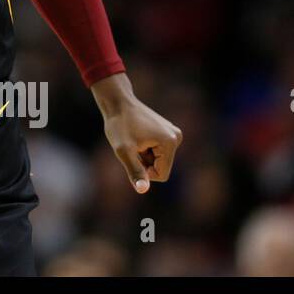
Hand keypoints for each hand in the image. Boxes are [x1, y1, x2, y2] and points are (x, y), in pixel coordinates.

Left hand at [92, 73, 182, 193]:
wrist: (117, 102)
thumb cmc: (118, 125)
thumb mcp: (123, 151)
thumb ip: (134, 171)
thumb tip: (142, 190)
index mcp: (170, 142)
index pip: (162, 175)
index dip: (144, 172)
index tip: (132, 157)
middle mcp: (176, 138)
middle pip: (161, 167)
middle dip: (144, 162)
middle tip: (131, 146)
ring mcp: (173, 134)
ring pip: (158, 160)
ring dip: (144, 155)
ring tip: (134, 140)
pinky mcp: (168, 132)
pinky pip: (157, 151)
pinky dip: (145, 149)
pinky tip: (137, 136)